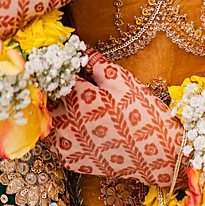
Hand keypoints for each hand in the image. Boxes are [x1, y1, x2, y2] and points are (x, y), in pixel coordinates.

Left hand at [48, 50, 180, 186]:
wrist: (160, 154)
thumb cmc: (144, 113)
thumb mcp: (123, 81)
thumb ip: (96, 63)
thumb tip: (78, 46)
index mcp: (80, 98)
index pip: (54, 74)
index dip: (54, 64)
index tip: (55, 59)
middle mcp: (67, 122)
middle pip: (44, 98)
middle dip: (50, 87)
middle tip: (60, 81)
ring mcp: (66, 144)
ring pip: (44, 120)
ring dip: (51, 109)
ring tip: (69, 104)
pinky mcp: (69, 160)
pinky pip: (52, 141)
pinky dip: (58, 130)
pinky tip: (74, 124)